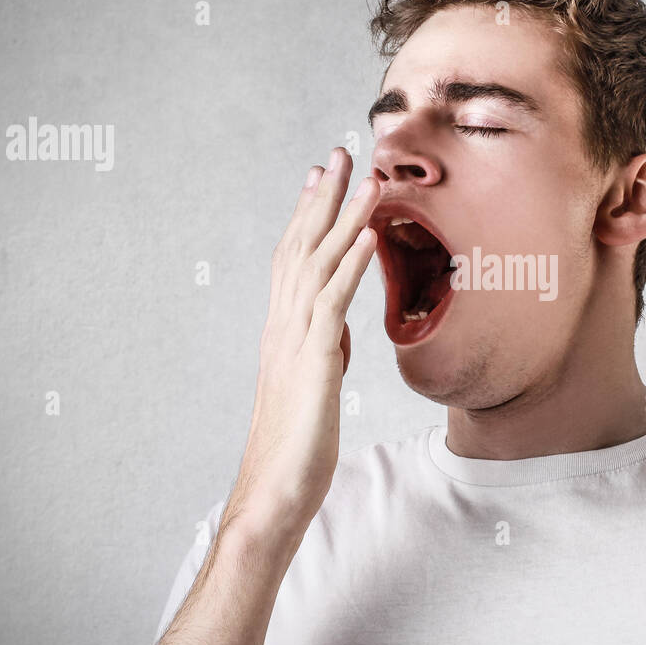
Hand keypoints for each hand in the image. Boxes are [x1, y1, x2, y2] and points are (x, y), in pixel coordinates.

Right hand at [225, 147, 378, 545]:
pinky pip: (334, 304)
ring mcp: (296, 342)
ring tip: (369, 177)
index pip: (293, 259)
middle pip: (301, 247)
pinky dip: (352, 265)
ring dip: (344, 217)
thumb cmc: (295, 448)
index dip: (307, 216)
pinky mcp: (314, 363)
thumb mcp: (313, 388)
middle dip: (322, 197)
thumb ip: (322, 352)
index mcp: (283, 331)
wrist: (274, 493)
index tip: (320, 177)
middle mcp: (284, 326)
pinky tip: (371, 235)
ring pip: (319, 265)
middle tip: (339, 151)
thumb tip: (337, 329)